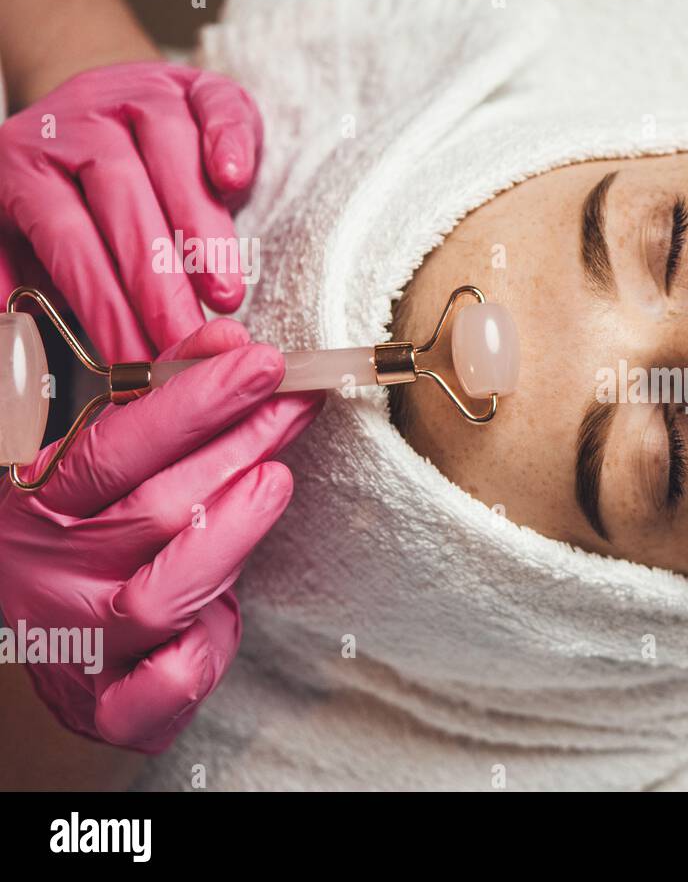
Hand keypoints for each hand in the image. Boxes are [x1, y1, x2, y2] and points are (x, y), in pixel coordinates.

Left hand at [0, 61, 262, 360]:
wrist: (100, 111)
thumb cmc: (72, 197)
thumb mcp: (20, 236)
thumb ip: (15, 281)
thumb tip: (17, 343)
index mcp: (26, 165)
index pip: (71, 244)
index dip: (107, 307)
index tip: (138, 363)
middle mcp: (79, 124)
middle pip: (123, 205)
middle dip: (161, 284)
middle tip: (192, 340)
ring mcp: (139, 96)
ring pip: (173, 159)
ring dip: (203, 231)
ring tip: (225, 295)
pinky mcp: (197, 85)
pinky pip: (216, 107)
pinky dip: (228, 141)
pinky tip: (235, 181)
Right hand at [0, 320, 320, 752]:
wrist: (55, 644)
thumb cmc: (99, 538)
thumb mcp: (116, 462)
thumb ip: (165, 401)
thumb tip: (228, 338)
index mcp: (34, 502)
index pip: (113, 445)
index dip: (193, 399)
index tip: (260, 359)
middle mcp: (45, 571)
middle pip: (154, 511)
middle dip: (238, 447)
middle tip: (297, 404)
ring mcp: (75, 640)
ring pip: (163, 595)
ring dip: (233, 533)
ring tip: (275, 483)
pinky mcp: (109, 706)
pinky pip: (171, 679)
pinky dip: (208, 648)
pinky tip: (230, 612)